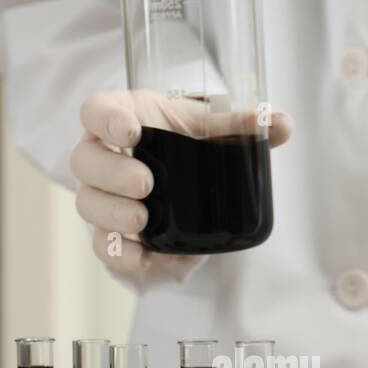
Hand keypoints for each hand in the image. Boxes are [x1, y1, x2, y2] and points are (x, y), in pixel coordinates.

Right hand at [70, 91, 292, 281]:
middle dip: (111, 173)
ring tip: (144, 219)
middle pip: (84, 161)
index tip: (130, 132)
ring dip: (113, 213)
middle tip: (146, 184)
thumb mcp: (209, 129)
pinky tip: (142, 255)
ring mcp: (101, 195)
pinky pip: (102, 245)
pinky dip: (120, 252)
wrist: (180, 177)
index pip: (95, 111)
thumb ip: (242, 125)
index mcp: (122, 119)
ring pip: (88, 203)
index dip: (105, 120)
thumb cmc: (183, 139)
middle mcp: (101, 156)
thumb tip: (282, 123)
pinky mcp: (109, 231)